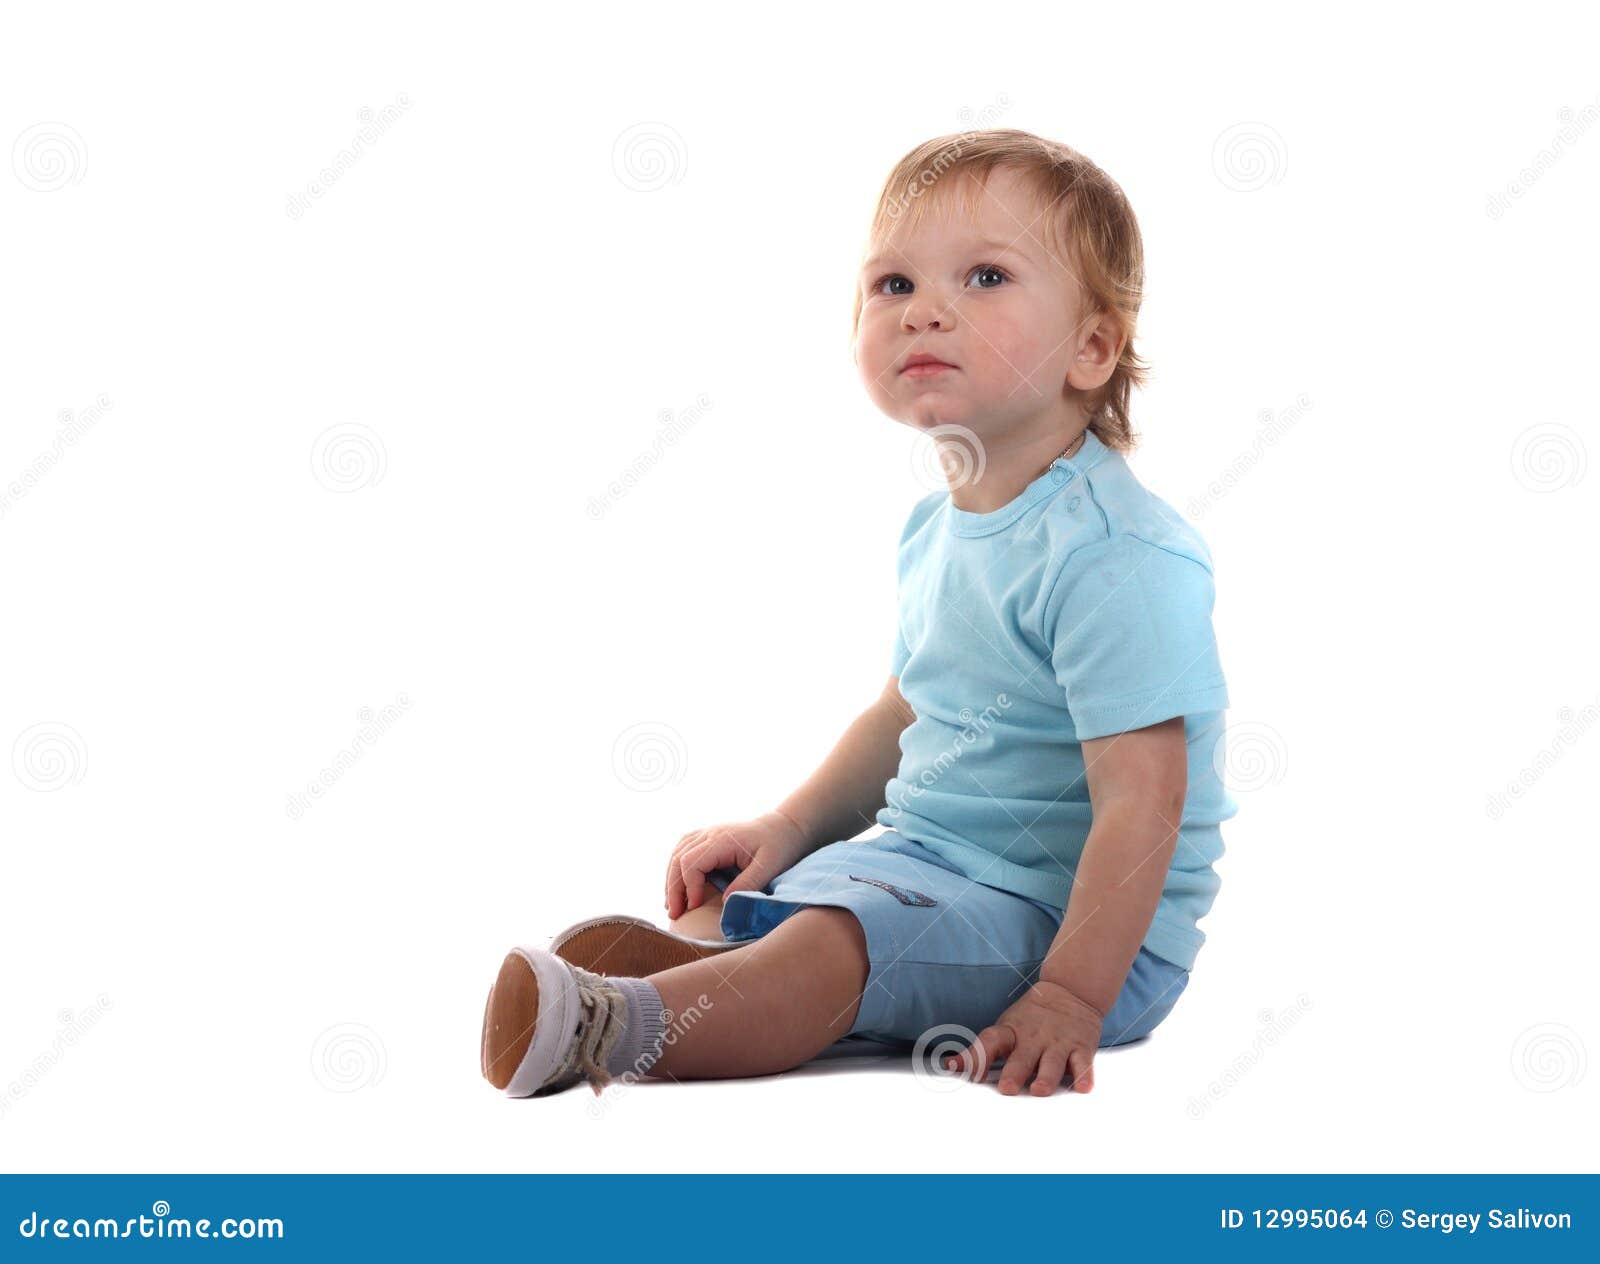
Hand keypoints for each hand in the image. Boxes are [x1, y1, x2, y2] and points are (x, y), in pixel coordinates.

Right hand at [664, 810, 810, 919]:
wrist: (783, 827)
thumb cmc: (779, 846)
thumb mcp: (769, 866)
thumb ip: (748, 883)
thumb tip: (723, 902)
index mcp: (723, 840)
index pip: (692, 862)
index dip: (689, 887)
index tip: (695, 907)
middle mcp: (710, 833)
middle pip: (678, 859)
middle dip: (673, 888)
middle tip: (674, 914)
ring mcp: (707, 833)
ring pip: (676, 854)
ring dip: (671, 880)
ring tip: (671, 906)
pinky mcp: (707, 838)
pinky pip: (682, 850)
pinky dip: (676, 870)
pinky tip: (677, 888)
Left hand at [944, 980, 1103, 1095]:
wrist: (1071, 991)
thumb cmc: (1030, 1019)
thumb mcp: (1005, 1028)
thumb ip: (981, 1050)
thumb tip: (949, 1065)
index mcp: (1012, 1032)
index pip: (991, 1041)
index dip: (978, 1057)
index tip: (969, 1074)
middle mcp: (1034, 1038)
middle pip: (1022, 1057)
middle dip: (1014, 1072)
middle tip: (1007, 1088)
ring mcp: (1059, 1043)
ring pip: (1053, 1063)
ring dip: (1046, 1077)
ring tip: (1040, 1090)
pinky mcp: (1082, 1048)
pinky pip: (1083, 1064)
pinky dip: (1083, 1075)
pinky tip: (1082, 1086)